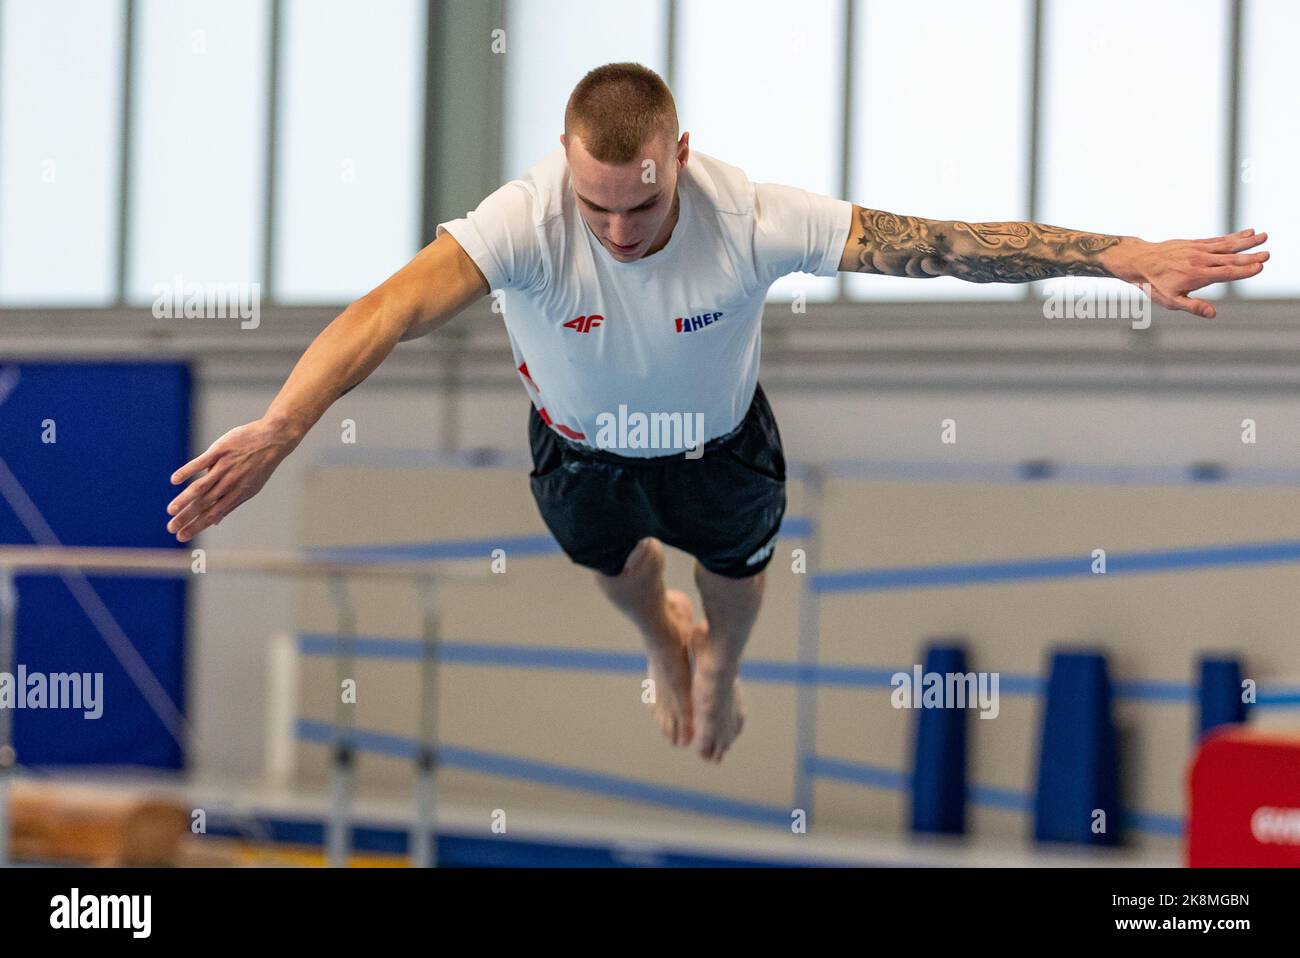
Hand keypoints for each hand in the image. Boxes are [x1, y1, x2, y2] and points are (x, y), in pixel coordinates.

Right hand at [166, 418, 299, 542]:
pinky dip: (188, 471)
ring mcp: (225, 467)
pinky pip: (201, 462)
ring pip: (202, 487)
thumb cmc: (259, 464)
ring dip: (185, 499)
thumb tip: (214, 521)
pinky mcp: (220, 451)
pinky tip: (174, 480)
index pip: (212, 515)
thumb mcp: (250, 488)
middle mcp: (230, 483)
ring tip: (171, 510)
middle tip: (171, 528)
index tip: (181, 536)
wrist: (273, 439)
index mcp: (237, 494)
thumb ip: (230, 503)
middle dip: (187, 518)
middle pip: (205, 504)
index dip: (196, 526)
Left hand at [1106, 228, 1268, 318]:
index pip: (1225, 273)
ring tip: (1264, 237)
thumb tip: (1213, 314)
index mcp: (1197, 276)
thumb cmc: (1155, 284)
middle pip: (1230, 258)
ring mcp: (1199, 250)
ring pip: (1227, 245)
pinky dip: (1233, 236)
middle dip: (1250, 256)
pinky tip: (1247, 233)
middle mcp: (1200, 260)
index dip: (1243, 270)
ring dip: (1246, 242)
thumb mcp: (1171, 301)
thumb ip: (1193, 306)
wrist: (1140, 261)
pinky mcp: (1196, 243)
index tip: (1260, 267)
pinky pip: (1218, 240)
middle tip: (1268, 254)